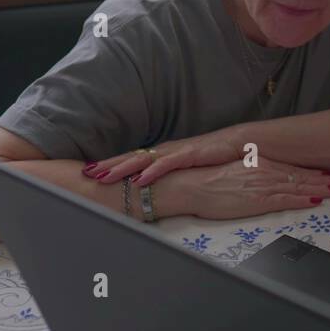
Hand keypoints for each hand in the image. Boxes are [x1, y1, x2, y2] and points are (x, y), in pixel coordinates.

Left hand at [84, 131, 246, 185]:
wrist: (243, 143)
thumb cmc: (216, 156)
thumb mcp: (189, 168)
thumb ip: (171, 175)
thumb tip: (155, 187)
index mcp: (164, 155)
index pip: (133, 159)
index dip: (112, 165)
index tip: (91, 172)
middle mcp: (166, 151)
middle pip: (131, 157)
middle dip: (108, 165)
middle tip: (86, 173)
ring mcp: (177, 152)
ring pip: (143, 159)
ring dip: (122, 167)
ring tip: (103, 176)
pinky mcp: (190, 154)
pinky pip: (167, 164)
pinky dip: (152, 171)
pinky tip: (140, 178)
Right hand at [156, 158, 329, 220]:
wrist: (191, 186)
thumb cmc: (208, 181)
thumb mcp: (235, 172)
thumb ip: (253, 174)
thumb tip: (264, 179)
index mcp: (259, 163)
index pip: (291, 168)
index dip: (311, 172)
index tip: (326, 173)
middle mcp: (265, 171)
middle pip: (300, 176)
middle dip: (322, 179)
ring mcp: (263, 185)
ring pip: (298, 186)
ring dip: (319, 188)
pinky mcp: (258, 200)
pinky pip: (286, 200)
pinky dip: (303, 199)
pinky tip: (316, 200)